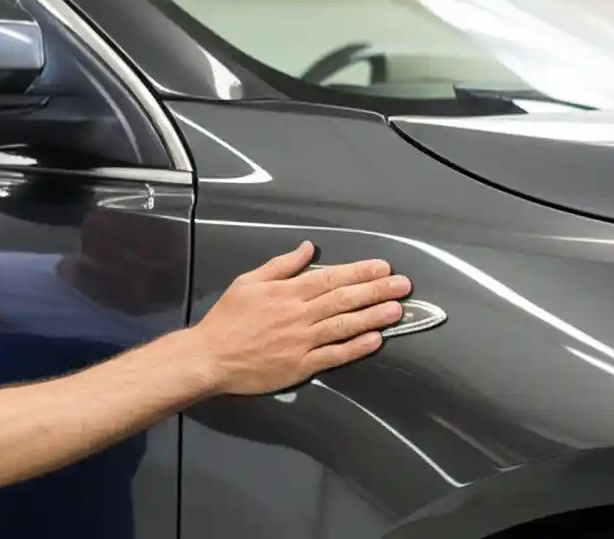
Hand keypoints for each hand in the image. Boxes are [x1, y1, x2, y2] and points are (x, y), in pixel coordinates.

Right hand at [188, 241, 408, 395]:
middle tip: (403, 285)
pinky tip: (375, 340)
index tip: (383, 267)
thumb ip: (281, 266)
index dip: (359, 272)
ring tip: (397, 309)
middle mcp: (299, 315)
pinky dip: (356, 347)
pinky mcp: (301, 366)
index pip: (331, 278)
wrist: (210, 357)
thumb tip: (307, 248)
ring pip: (344, 326)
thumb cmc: (228, 318)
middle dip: (376, 290)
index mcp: (287, 292)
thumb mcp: (249, 282)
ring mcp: (302, 342)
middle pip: (344, 300)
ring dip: (373, 316)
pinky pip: (334, 356)